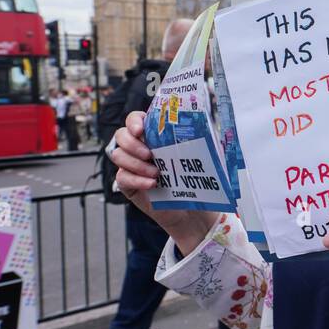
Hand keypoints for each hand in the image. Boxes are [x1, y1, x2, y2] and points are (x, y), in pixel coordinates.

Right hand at [111, 110, 217, 252]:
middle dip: (132, 144)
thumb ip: (198, 140)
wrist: (189, 209)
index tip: (140, 129)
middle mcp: (137, 147)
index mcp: (152, 135)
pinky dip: (136, 180)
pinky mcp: (127, 183)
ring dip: (136, 163)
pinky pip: (122, 177)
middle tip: (149, 154)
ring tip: (156, 173)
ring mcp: (130, 165)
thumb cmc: (192, 178)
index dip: (133, 121)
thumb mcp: (198, 156)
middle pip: (120, 135)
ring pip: (118, 155)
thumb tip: (210, 124)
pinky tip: (152, 184)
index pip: (134, 119)